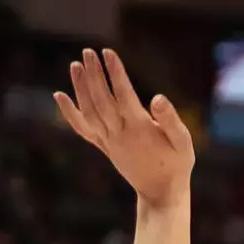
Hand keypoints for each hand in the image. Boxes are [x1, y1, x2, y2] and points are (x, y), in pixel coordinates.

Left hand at [54, 49, 192, 208]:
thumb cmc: (177, 163)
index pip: (123, 95)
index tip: (108, 53)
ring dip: (80, 87)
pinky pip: (82, 128)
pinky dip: (69, 112)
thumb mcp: (183, 142)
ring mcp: (108, 141)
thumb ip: (170, 119)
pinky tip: (60, 95)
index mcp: (140, 129)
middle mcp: (120, 134)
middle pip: (101, 99)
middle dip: (94, 74)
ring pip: (88, 111)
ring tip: (76, 65)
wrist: (160, 191)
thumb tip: (157, 97)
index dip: (116, 73)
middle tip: (88, 52)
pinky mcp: (104, 146)